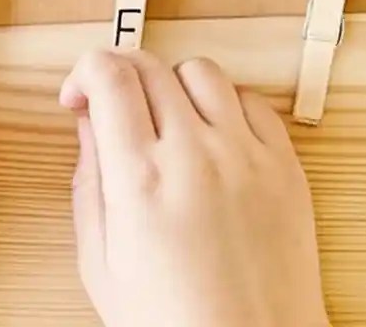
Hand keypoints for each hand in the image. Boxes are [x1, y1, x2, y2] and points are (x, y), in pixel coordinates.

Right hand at [60, 50, 328, 326]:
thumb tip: (87, 124)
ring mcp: (247, 157)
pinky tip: (212, 135)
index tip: (80, 95)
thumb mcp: (101, 264)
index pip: (109, 75)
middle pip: (150, 65)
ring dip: (172, 84)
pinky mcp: (285, 167)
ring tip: (165, 121)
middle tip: (113, 107)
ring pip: (202, 71)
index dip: (84, 71)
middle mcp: (196, 155)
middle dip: (119, 75)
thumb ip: (88, 183)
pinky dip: (225, 104)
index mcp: (141, 180)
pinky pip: (253, 101)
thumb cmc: (176, 324)